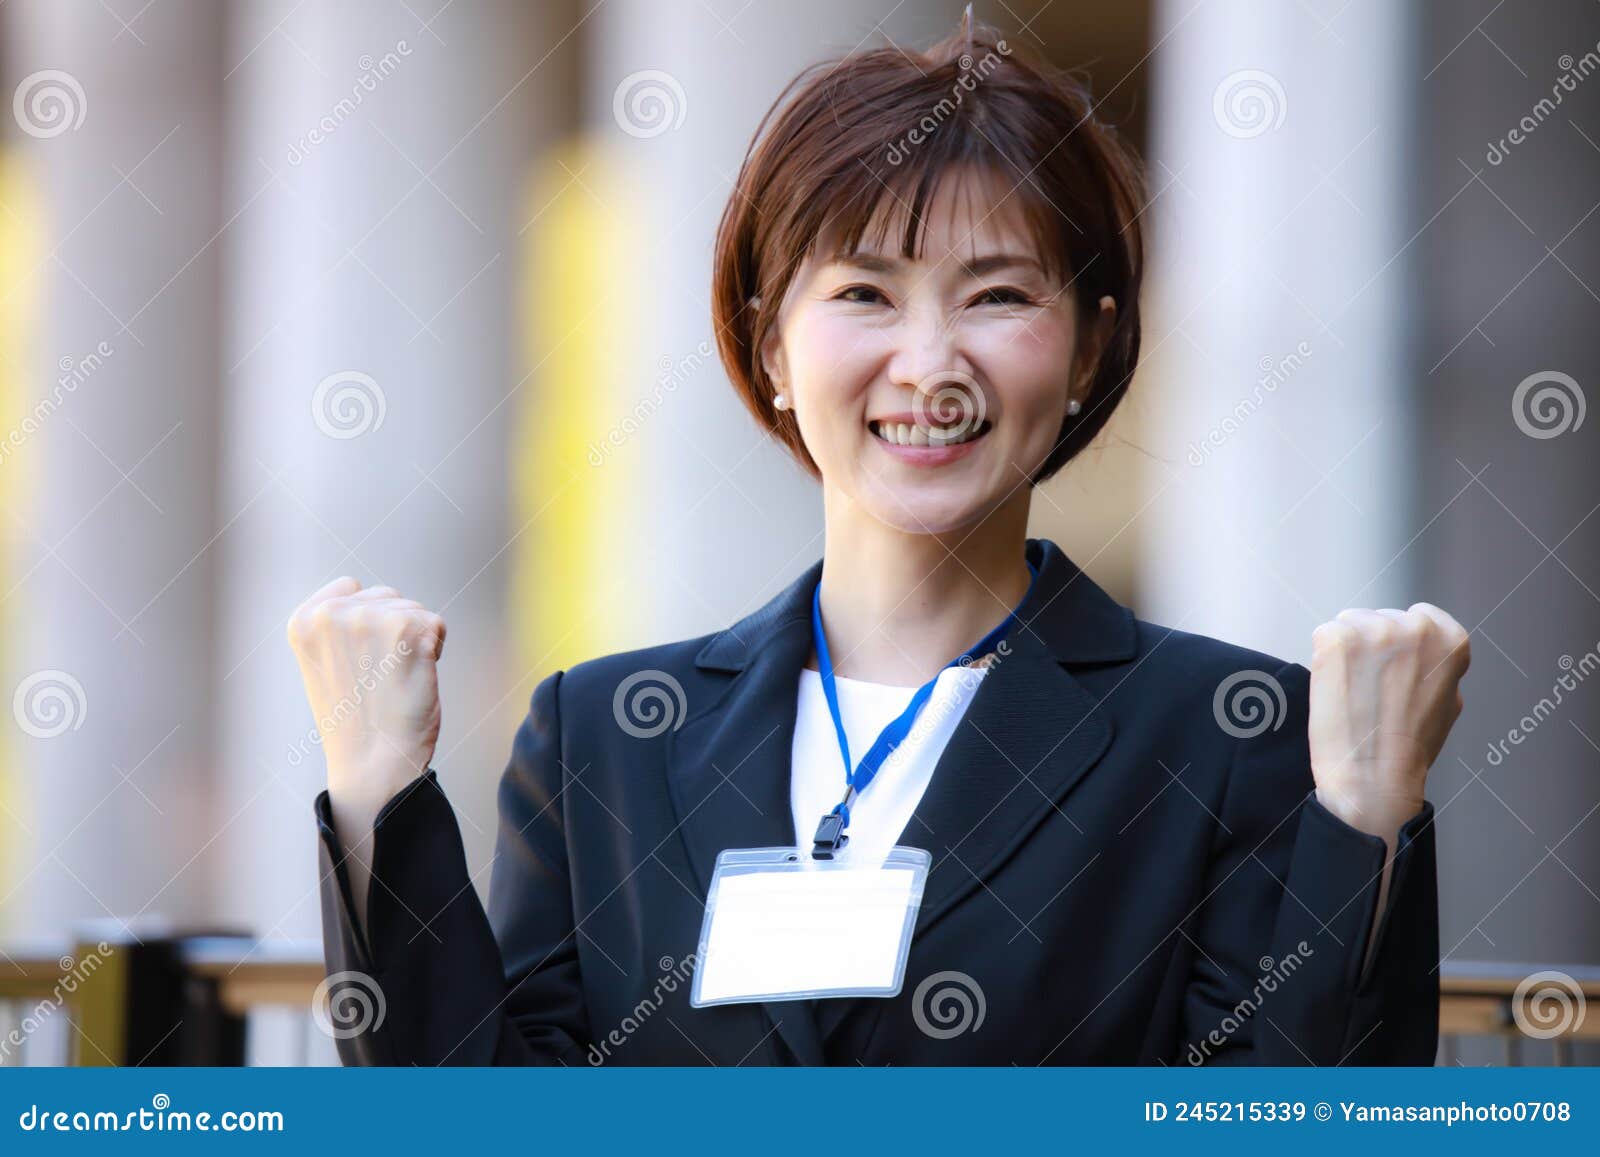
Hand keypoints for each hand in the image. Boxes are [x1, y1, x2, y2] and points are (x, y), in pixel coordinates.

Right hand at [286, 576, 446, 809]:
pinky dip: (434, 649)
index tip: (358, 660)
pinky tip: (413, 678)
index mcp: (304, 621)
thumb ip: (340, 625)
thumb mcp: (325, 663)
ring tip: (393, 679)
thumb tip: (374, 598)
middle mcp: (333, 614)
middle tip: (378, 676)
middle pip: (386, 595)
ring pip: (412, 609)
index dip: (365, 621)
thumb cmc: (354, 719)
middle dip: (392, 629)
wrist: (373, 765)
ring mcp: (371, 620)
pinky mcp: (409, 631)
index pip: (350, 587)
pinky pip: (436, 624)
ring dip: (414, 640)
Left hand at [1308, 603, 1470, 836]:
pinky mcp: (1336, 638)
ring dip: (1347, 649)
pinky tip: (1336, 687)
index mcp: (1450, 640)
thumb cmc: (1410, 747)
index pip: (1420, 616)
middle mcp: (1416, 627)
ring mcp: (1375, 630)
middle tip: (1371, 687)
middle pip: (1380, 619)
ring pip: (1350, 624)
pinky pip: (1323, 635)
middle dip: (1372, 647)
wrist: (1374, 775)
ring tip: (1354, 689)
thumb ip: (1438, 666)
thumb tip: (1421, 652)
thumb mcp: (1449, 699)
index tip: (1396, 667)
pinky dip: (1324, 658)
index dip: (1401, 645)